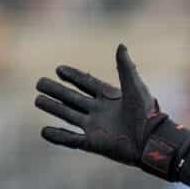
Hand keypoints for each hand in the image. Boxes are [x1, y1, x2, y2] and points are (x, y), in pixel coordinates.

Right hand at [35, 44, 189, 178]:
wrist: (152, 141)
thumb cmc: (147, 113)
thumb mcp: (135, 86)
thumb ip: (125, 67)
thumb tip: (121, 45)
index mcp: (109, 97)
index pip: (86, 84)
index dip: (73, 76)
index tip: (58, 69)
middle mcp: (99, 111)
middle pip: (72, 99)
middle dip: (56, 91)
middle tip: (39, 83)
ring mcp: (95, 127)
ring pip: (68, 115)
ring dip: (53, 108)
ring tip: (38, 100)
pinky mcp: (93, 143)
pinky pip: (71, 140)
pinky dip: (58, 136)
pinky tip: (44, 131)